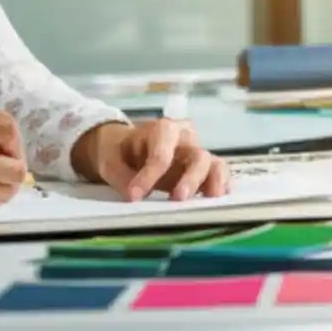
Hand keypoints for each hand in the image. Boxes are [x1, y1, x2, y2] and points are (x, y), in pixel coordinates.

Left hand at [74, 120, 230, 200]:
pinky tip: (218, 200)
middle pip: (198, 156)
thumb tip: (133, 195)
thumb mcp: (110, 160)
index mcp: (162, 130)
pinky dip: (221, 186)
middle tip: (178, 199)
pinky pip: (220, 175)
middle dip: (190, 179)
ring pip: (215, 165)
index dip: (149, 176)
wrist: (126, 148)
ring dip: (214, 183)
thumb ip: (120, 176)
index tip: (135, 196)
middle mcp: (186, 139)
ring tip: (211, 200)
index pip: (161, 153)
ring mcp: (197, 153)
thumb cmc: (119, 151)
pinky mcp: (203, 170)